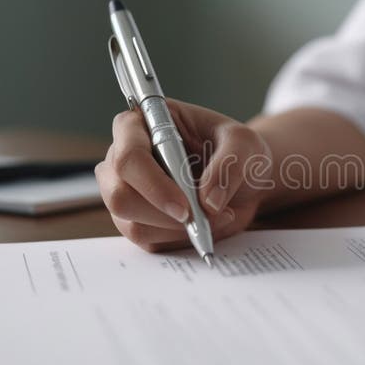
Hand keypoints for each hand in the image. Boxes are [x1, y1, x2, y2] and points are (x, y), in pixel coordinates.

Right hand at [96, 99, 272, 251]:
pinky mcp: (136, 219)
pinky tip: (205, 226)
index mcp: (141, 125)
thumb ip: (229, 165)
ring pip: (130, 223)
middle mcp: (123, 158)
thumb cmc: (237, 150)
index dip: (153, 184)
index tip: (185, 207)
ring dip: (176, 229)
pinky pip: (146, 240)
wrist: (244, 178)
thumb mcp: (245, 144)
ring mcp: (125, 191)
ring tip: (214, 217)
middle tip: (201, 218)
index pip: (128, 156)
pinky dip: (180, 239)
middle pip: (119, 195)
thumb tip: (207, 202)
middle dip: (162, 214)